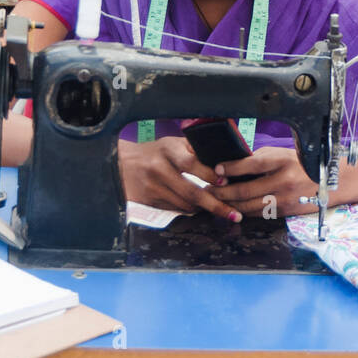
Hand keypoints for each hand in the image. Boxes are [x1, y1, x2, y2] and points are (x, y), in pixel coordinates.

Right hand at [118, 136, 242, 219]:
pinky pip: (176, 210)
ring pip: (185, 205)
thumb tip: (222, 161)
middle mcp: (160, 169)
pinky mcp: (150, 202)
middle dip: (216, 205)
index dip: (210, 175)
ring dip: (204, 209)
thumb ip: (194, 150)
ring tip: (220, 210)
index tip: (226, 183)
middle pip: (192, 192)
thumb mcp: (173, 144)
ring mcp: (154, 188)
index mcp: (168, 150)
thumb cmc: (156, 153)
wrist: (122, 165)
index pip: (192, 163)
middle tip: (234, 214)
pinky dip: (190, 210)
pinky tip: (199, 208)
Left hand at [213, 145, 316, 218]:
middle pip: (245, 190)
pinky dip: (243, 211)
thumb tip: (234, 165)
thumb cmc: (301, 164)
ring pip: (248, 206)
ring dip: (229, 204)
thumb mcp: (282, 154)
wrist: (330, 182)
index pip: (252, 164)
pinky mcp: (284, 213)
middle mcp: (283, 181)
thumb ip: (259, 158)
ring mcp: (284, 200)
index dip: (231, 168)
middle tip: (209, 189)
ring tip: (216, 199)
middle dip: (223, 191)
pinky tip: (233, 207)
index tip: (217, 168)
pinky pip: (258, 213)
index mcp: (282, 161)